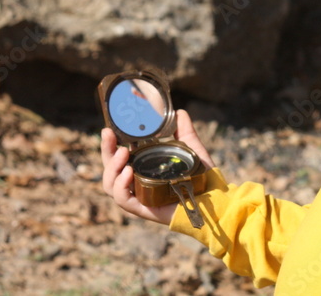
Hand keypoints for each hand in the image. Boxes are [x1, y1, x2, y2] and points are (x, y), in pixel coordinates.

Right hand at [100, 109, 215, 224]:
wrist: (214, 198)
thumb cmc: (201, 178)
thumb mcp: (191, 150)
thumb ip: (184, 131)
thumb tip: (179, 112)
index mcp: (142, 168)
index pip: (117, 156)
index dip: (109, 144)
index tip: (108, 129)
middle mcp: (136, 182)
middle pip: (109, 169)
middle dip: (106, 151)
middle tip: (109, 135)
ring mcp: (138, 196)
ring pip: (110, 185)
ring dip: (112, 167)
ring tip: (123, 153)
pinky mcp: (143, 208)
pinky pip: (123, 200)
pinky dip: (121, 186)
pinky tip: (128, 172)